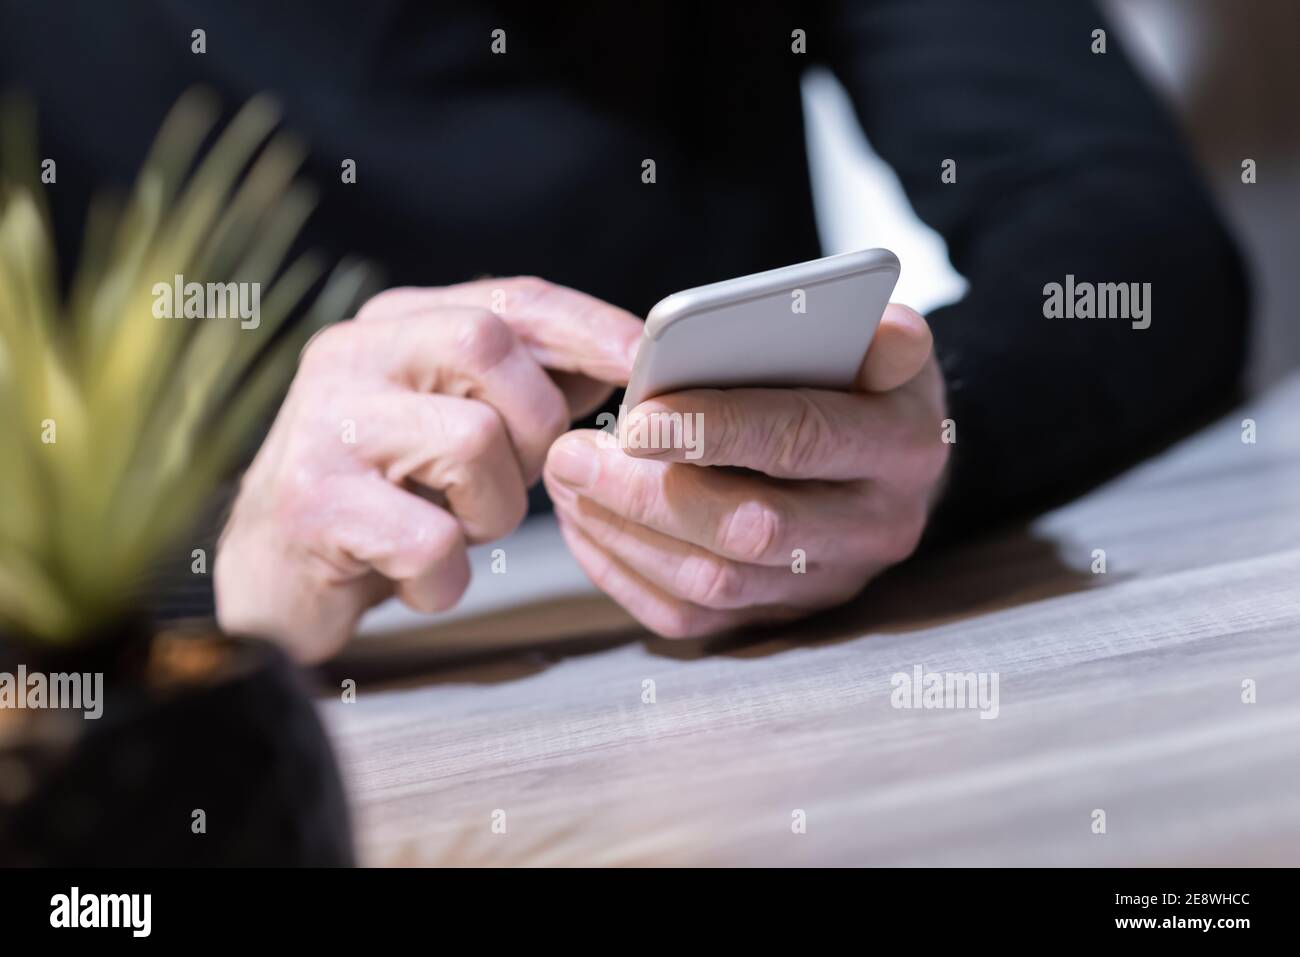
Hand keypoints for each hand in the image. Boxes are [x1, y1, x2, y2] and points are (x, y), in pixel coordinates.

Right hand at [215, 277, 641, 661]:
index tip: (642, 358)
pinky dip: (446, 577)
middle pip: (488, 347)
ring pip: (471, 442)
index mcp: (392, 325)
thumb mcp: (451, 424)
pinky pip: (432, 539)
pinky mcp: (312, 504)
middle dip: (534, 426)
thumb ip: (521, 386)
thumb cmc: (384, 498)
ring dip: (491, 512)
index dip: (586, 324)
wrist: (272, 579)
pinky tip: (418, 579)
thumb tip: (619, 359)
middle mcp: (350, 356)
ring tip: (453, 531)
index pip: (509, 298)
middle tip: (514, 478)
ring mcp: (323, 425)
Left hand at [543, 304, 947, 637]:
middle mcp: (877, 528)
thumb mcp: (886, 343)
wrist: (883, 460)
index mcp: (904, 447)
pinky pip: (692, 616)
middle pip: (752, 530)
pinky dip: (626, 573)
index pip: (803, 439)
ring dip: (626, 533)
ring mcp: (827, 584)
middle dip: (651, 495)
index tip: (637, 418)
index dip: (717, 430)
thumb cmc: (863, 382)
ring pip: (714, 583)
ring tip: (567, 480)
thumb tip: (883, 330)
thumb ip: (883, 335)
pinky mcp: (779, 614)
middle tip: (572, 456)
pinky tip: (585, 524)